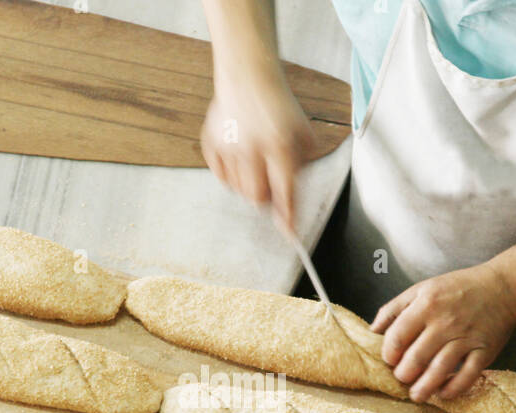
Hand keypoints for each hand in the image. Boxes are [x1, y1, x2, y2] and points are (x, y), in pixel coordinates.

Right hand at [201, 72, 315, 229]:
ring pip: (238, 189)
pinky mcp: (211, 143)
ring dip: (249, 187)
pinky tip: (239, 159)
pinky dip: (231, 176)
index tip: (289, 234)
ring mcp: (228, 146)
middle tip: (270, 187)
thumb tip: (294, 195)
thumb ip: (304, 161)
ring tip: (255, 166)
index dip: (288, 215)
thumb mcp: (303, 129)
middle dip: (266, 199)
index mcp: (279, 144)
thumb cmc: (278, 104)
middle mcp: (252, 148)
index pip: (285, 190)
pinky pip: (221, 176)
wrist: (247, 75)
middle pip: (257, 197)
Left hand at [372, 263, 515, 402]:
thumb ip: (394, 308)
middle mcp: (445, 322)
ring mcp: (466, 338)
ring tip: (416, 395)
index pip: (398, 336)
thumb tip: (372, 330)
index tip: (390, 360)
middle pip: (416, 357)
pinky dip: (453, 389)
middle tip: (402, 379)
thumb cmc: (458, 289)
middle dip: (404, 374)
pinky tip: (443, 393)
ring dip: (424, 388)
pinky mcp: (484, 351)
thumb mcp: (423, 288)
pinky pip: (467, 376)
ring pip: (439, 370)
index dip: (389, 353)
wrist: (504, 288)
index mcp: (426, 305)